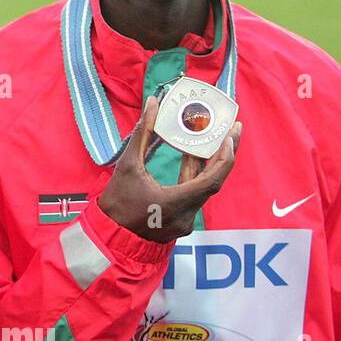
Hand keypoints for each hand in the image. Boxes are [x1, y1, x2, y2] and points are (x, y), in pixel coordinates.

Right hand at [98, 96, 241, 241]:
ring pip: (202, 188)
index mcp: (175, 203)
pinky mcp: (181, 223)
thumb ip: (143, 134)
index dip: (224, 157)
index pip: (211, 180)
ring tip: (209, 139)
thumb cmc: (115, 203)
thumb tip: (153, 104)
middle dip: (223, 154)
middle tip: (232, 130)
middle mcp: (187, 215)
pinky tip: (192, 159)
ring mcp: (186, 222)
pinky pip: (194, 196)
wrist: (108, 236)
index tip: (229, 136)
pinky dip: (195, 177)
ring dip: (206, 164)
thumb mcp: (126, 166)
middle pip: (212, 181)